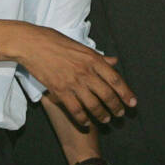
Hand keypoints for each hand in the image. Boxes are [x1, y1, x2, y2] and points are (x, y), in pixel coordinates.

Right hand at [16, 25, 136, 127]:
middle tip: (120, 114)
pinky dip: (83, 119)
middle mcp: (86, 72)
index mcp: (93, 59)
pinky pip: (75, 109)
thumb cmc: (55, 41)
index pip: (115, 79)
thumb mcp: (81, 46)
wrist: (32, 44)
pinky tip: (86, 123)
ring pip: (93, 104)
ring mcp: (73, 82)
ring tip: (106, 120)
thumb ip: (99, 57)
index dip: (126, 93)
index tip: (132, 102)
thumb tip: (114, 61)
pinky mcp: (60, 90)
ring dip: (102, 115)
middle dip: (116, 107)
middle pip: (107, 94)